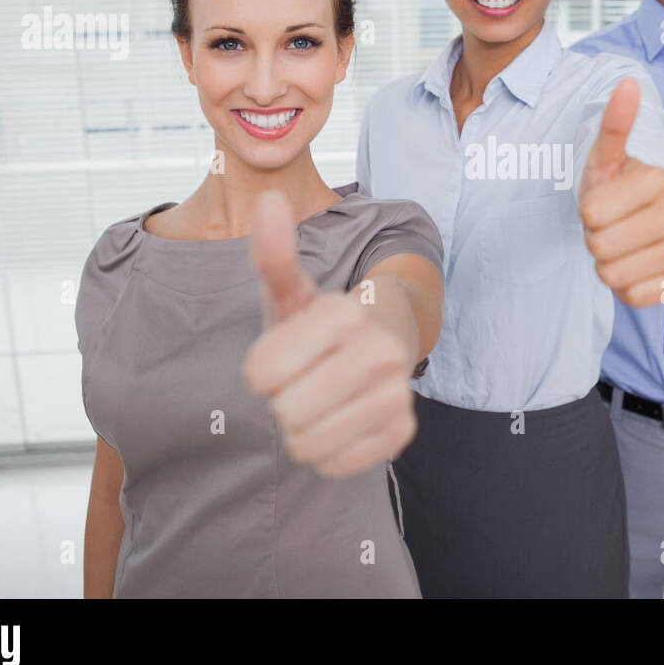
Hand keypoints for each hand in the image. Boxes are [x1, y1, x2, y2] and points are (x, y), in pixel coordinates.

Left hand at [241, 190, 415, 478]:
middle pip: (285, 412)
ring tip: (321, 401)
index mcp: (343, 314)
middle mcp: (379, 352)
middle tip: (305, 380)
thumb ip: (274, 253)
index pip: (260, 375)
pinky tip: (340, 422)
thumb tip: (268, 198)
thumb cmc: (320, 325)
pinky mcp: (403, 432)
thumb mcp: (291, 290)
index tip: (285, 354)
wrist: (380, 347)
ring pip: (308, 444)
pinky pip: (335, 465)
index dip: (261, 370)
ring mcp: (397, 394)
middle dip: (283, 402)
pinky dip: (328, 452)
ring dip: (302, 430)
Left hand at [578, 78, 663, 307]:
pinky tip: (632, 272)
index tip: (596, 208)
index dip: (585, 215)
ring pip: (618, 275)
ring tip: (617, 250)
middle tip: (606, 231)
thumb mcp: (602, 160)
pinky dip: (625, 290)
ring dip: (606, 267)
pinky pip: (640, 297)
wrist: (630, 225)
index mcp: (660, 178)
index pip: (594, 213)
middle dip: (594, 242)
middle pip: (604, 246)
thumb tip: (628, 84)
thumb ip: (613, 125)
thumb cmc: (611, 190)